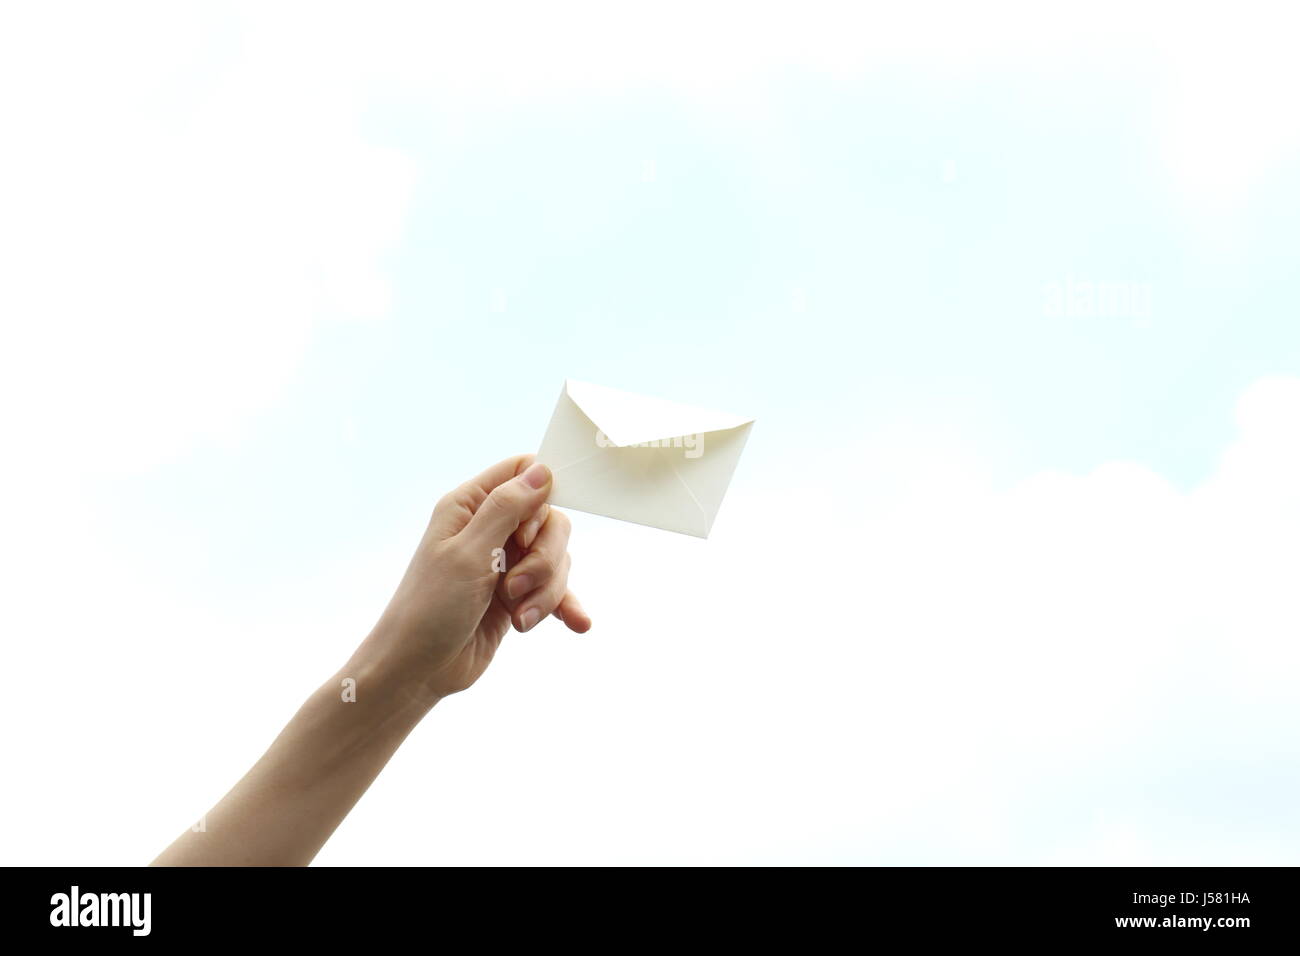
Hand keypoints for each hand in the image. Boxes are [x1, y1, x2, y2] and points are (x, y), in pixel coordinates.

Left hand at [352, 454, 590, 706]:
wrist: (418, 671)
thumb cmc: (430, 608)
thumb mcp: (469, 553)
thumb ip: (506, 509)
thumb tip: (541, 469)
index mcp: (469, 506)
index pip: (522, 472)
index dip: (539, 498)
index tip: (527, 535)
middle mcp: (489, 528)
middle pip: (550, 520)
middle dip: (544, 558)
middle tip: (514, 586)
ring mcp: (505, 562)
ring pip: (556, 558)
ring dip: (546, 591)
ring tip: (519, 618)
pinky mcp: (518, 595)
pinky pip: (556, 589)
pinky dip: (563, 605)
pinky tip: (576, 623)